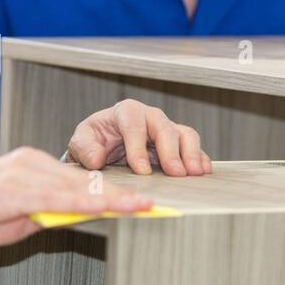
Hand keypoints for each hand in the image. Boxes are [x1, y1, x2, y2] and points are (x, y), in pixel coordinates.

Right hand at [0, 147, 155, 246]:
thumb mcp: (14, 217)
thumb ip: (44, 214)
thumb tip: (75, 220)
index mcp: (31, 166)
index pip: (81, 181)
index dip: (113, 192)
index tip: (141, 203)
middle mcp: (31, 162)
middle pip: (86, 181)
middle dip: (121, 195)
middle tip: (154, 205)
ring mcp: (23, 173)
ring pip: (78, 187)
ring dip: (112, 199)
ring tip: (142, 208)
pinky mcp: (14, 189)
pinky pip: (59, 198)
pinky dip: (87, 203)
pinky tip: (108, 208)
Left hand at [65, 99, 210, 176]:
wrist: (103, 144)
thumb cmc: (94, 139)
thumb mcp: (81, 141)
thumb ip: (85, 148)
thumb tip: (96, 159)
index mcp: (125, 112)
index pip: (134, 125)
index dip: (138, 147)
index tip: (141, 170)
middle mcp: (149, 116)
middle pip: (164, 128)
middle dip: (171, 151)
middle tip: (175, 173)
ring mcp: (165, 128)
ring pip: (184, 134)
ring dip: (191, 153)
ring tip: (194, 173)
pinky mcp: (176, 142)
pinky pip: (192, 146)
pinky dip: (200, 157)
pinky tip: (203, 171)